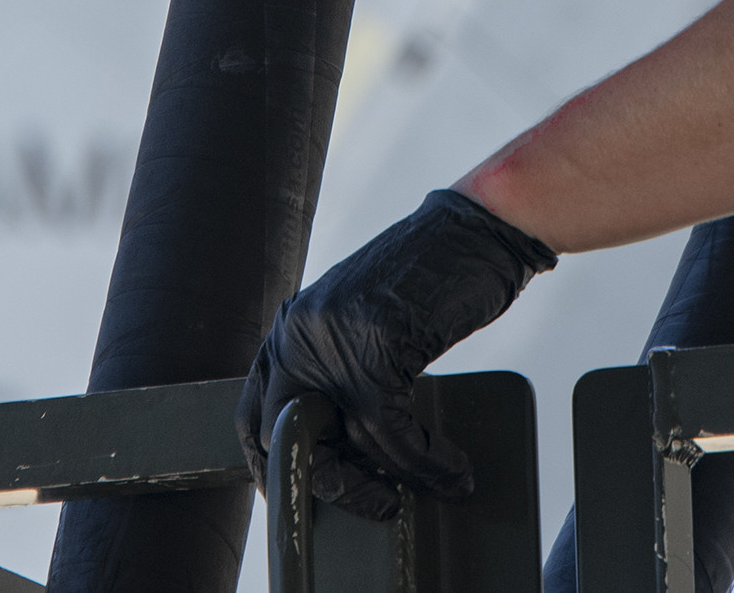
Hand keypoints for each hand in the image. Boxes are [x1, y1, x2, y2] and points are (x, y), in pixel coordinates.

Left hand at [238, 188, 556, 520]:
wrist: (478, 230)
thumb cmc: (433, 277)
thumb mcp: (365, 322)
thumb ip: (341, 370)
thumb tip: (344, 448)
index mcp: (294, 326)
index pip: (255, 412)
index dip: (269, 465)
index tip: (298, 495)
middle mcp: (302, 330)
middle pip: (291, 435)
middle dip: (335, 483)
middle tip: (378, 503)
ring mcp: (336, 336)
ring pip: (352, 438)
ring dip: (398, 475)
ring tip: (439, 481)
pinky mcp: (378, 343)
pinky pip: (392, 429)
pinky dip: (428, 460)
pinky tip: (451, 467)